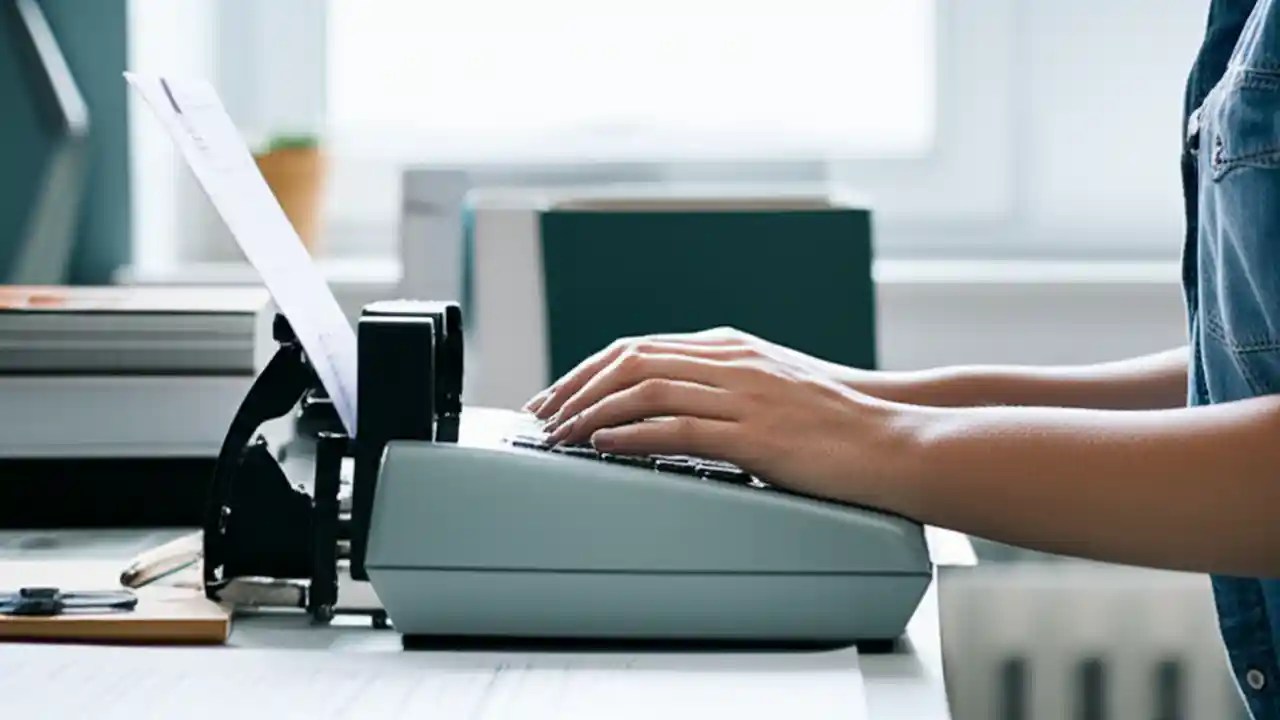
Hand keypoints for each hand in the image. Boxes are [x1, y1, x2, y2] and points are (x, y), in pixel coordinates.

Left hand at [527, 333, 919, 508]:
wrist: (889, 438)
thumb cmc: (831, 422)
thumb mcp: (770, 388)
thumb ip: (722, 386)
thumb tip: (669, 407)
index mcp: (729, 347)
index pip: (638, 347)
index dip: (588, 370)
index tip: (556, 395)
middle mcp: (729, 361)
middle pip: (630, 360)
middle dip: (575, 388)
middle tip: (541, 417)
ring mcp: (742, 393)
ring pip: (645, 389)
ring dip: (592, 413)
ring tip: (559, 436)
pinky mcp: (753, 432)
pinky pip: (677, 427)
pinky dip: (631, 435)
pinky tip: (603, 445)